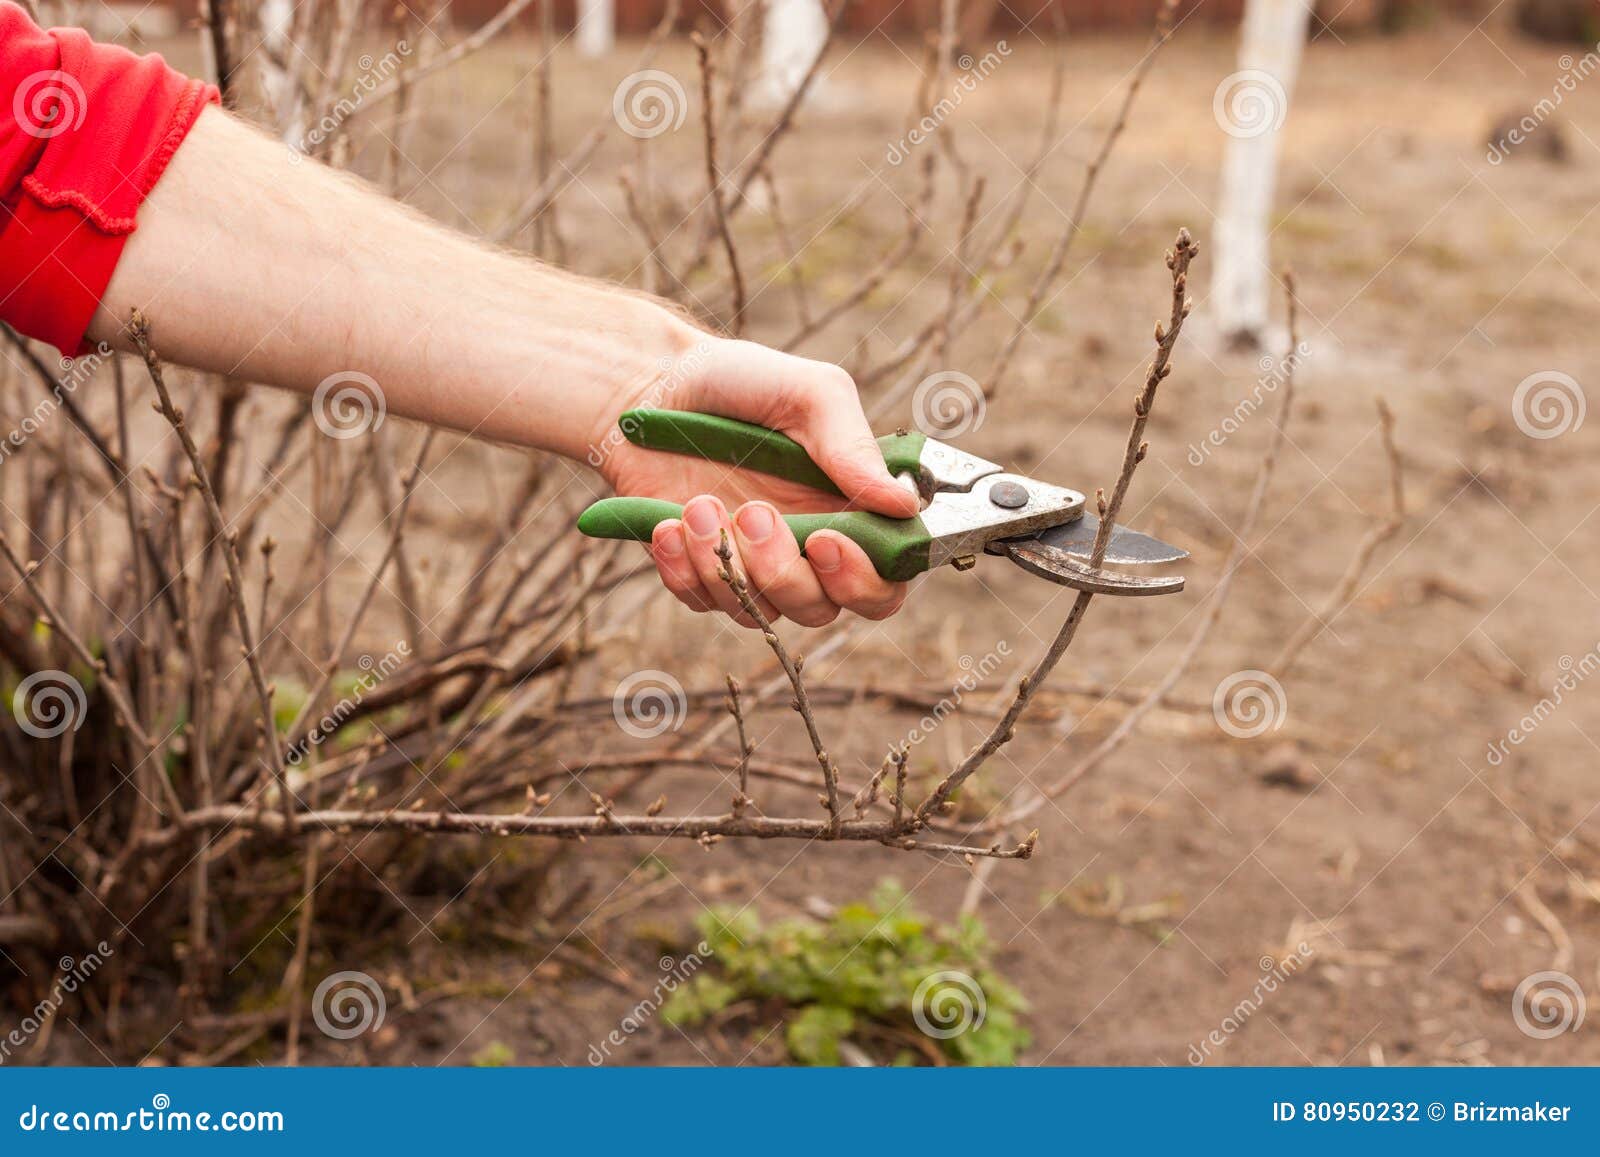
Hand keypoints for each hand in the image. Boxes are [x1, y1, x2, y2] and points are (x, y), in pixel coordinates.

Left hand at [595, 336, 918, 628]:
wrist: (652, 381)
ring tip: (697, 504)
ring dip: (726, 565)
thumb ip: (854, 448)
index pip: (883, 578)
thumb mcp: (810, 395)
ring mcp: (752, 566)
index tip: (824, 540)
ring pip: (759, 611)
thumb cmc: (742, 382)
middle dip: (784, 573)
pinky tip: (668, 522)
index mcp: (850, 511)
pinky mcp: (699, 572)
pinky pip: (701, 601)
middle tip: (752, 512)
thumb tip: (905, 504)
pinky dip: (683, 569)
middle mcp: (806, 549)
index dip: (864, 578)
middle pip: (821, 608)